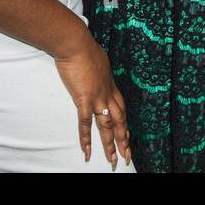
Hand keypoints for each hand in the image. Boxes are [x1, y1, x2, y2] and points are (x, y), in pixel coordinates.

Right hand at [54, 28, 130, 168]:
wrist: (76, 43)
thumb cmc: (85, 48)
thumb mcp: (99, 60)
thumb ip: (99, 70)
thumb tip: (98, 69)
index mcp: (111, 86)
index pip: (122, 110)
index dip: (125, 124)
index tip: (128, 137)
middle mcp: (108, 94)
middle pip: (120, 121)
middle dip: (124, 140)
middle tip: (127, 156)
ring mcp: (97, 98)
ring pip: (107, 126)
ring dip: (110, 144)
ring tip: (113, 160)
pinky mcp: (84, 99)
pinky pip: (85, 123)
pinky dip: (86, 138)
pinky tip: (87, 151)